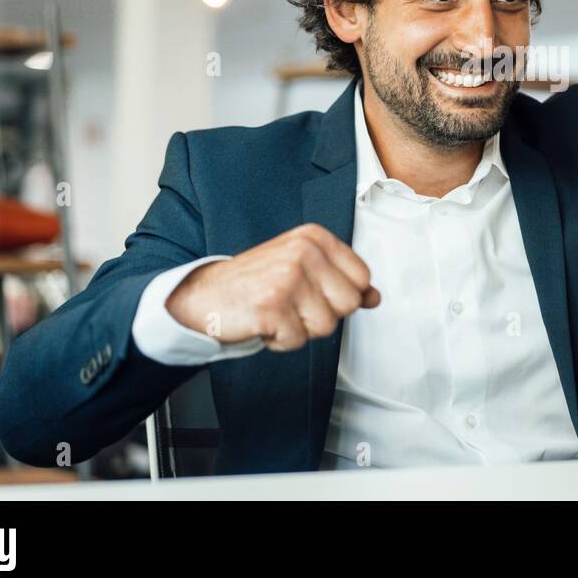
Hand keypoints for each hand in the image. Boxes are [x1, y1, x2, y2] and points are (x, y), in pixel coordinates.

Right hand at [165, 223, 380, 350]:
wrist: (203, 295)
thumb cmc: (255, 282)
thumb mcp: (303, 271)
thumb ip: (342, 281)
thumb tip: (374, 297)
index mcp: (315, 237)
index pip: (362, 278)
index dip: (340, 295)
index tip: (312, 291)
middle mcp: (304, 251)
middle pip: (348, 304)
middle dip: (322, 314)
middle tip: (291, 304)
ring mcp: (288, 277)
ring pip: (325, 325)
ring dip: (300, 329)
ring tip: (276, 312)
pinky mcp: (272, 305)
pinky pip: (298, 340)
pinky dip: (280, 340)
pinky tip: (263, 323)